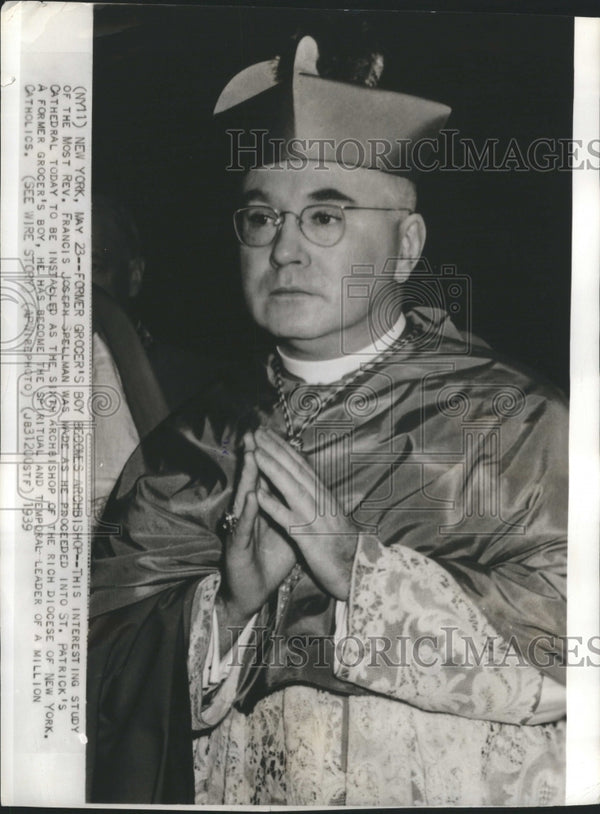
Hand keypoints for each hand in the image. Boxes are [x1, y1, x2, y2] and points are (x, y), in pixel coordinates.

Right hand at [218, 432, 295, 630]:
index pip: (266, 479)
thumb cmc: (268, 563)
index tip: (274, 434)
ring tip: (251, 452)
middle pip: (253, 481)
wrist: (250, 594)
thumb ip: (292, 512)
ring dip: (248, 475)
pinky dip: (248, 511)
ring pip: (244, 498)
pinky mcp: (236, 548)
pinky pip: (243, 527)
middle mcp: (249, 516)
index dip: (270, 458)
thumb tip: (305, 493)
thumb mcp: (287, 534)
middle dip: (255, 455)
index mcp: (262, 511)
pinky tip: (251, 496)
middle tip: (255, 430)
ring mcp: (241, 530)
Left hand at [253, 427, 358, 599]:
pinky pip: (289, 520)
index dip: (285, 448)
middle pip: (296, 471)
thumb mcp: (331, 518)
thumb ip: (319, 500)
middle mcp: (322, 502)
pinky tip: (258, 494)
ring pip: (292, 489)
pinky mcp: (310, 540)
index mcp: (325, 497)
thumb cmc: (345, 548)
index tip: (269, 433)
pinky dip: (273, 506)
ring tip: (255, 453)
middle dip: (276, 450)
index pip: (303, 466)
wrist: (361, 574)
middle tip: (257, 431)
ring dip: (273, 470)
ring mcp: (317, 519)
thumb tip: (306, 482)